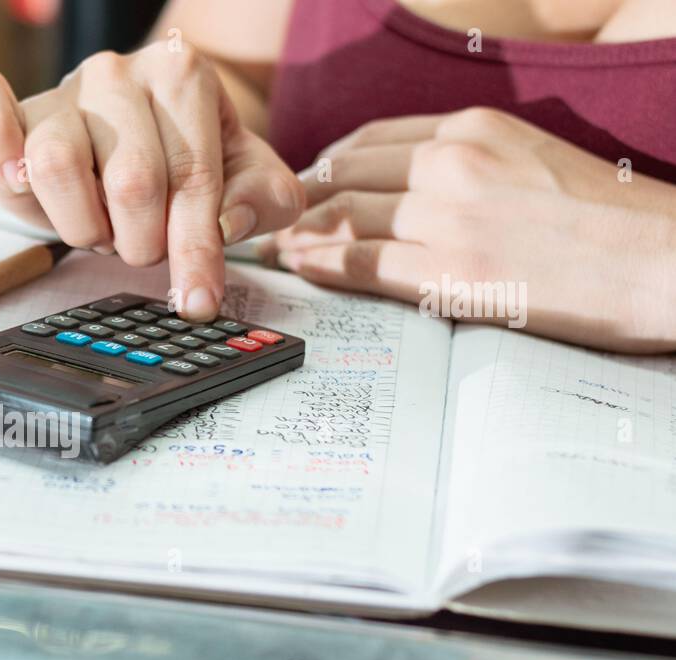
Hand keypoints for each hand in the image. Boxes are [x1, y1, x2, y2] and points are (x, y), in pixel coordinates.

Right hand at [0, 43, 304, 318]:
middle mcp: (118, 76)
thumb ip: (261, 199)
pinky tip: (15, 175)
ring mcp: (61, 93)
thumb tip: (226, 223)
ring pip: (57, 166)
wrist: (143, 116)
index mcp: (182, 78)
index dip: (195, 252)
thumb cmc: (188, 151)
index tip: (197, 302)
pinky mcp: (15, 117)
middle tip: (142, 244)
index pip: (193, 177)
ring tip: (100, 226)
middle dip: (141, 241)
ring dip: (82, 223)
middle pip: (130, 181)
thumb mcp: (246, 174)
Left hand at [260, 107, 675, 352]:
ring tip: (277, 247)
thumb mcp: (533, 157)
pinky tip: (300, 267)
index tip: (308, 182)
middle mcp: (451, 165)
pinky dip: (319, 264)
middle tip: (276, 219)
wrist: (659, 262)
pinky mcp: (446, 274)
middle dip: (302, 199)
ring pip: (342, 218)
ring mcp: (445, 219)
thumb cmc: (607, 218)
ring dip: (300, 234)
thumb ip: (469, 161)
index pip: (370, 138)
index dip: (327, 164)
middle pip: (343, 175)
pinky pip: (358, 264)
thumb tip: (413, 181)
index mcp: (473, 129)